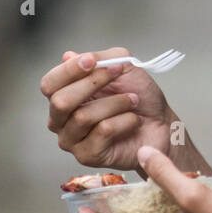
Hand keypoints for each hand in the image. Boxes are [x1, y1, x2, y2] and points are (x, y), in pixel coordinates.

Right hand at [41, 48, 179, 171]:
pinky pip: (102, 131)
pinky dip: (124, 120)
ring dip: (115, 103)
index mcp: (63, 96)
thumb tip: (68, 56)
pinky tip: (133, 121)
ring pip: (83, 116)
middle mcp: (61, 120)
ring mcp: (72, 140)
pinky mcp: (88, 156)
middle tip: (117, 73)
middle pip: (60, 101)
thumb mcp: (122, 66)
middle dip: (93, 83)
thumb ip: (97, 59)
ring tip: (133, 100)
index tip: (91, 60)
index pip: (50, 84)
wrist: (161, 125)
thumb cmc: (140, 97)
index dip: (68, 71)